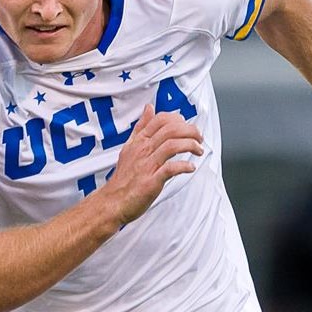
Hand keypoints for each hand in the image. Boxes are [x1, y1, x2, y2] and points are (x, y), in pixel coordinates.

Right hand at [100, 109, 203, 223]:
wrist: (112, 202)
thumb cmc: (123, 178)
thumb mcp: (130, 147)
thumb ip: (141, 127)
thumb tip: (149, 108)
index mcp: (139, 141)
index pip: (160, 120)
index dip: (178, 119)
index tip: (187, 126)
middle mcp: (143, 150)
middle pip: (170, 130)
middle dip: (190, 131)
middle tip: (199, 138)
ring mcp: (147, 165)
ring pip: (172, 145)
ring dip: (190, 145)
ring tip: (198, 150)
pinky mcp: (151, 181)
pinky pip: (170, 169)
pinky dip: (183, 166)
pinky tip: (191, 168)